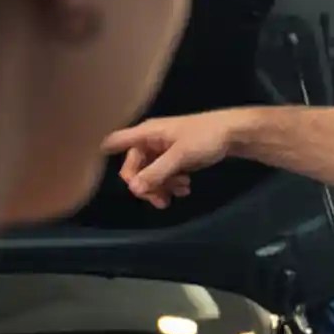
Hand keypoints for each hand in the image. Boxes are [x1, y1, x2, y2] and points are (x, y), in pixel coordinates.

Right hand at [102, 110, 241, 208]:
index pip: (117, 141)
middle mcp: (151, 141)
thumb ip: (157, 172)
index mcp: (147, 134)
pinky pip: (164, 174)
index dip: (105, 152)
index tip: (98, 167)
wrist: (234, 134)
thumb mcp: (181, 156)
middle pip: (134, 167)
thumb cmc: (206, 138)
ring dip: (162, 186)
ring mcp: (163, 150)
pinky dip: (171, 183)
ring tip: (181, 191)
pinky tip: (185, 189)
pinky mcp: (175, 157)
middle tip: (160, 200)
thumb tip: (134, 189)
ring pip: (150, 174)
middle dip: (146, 185)